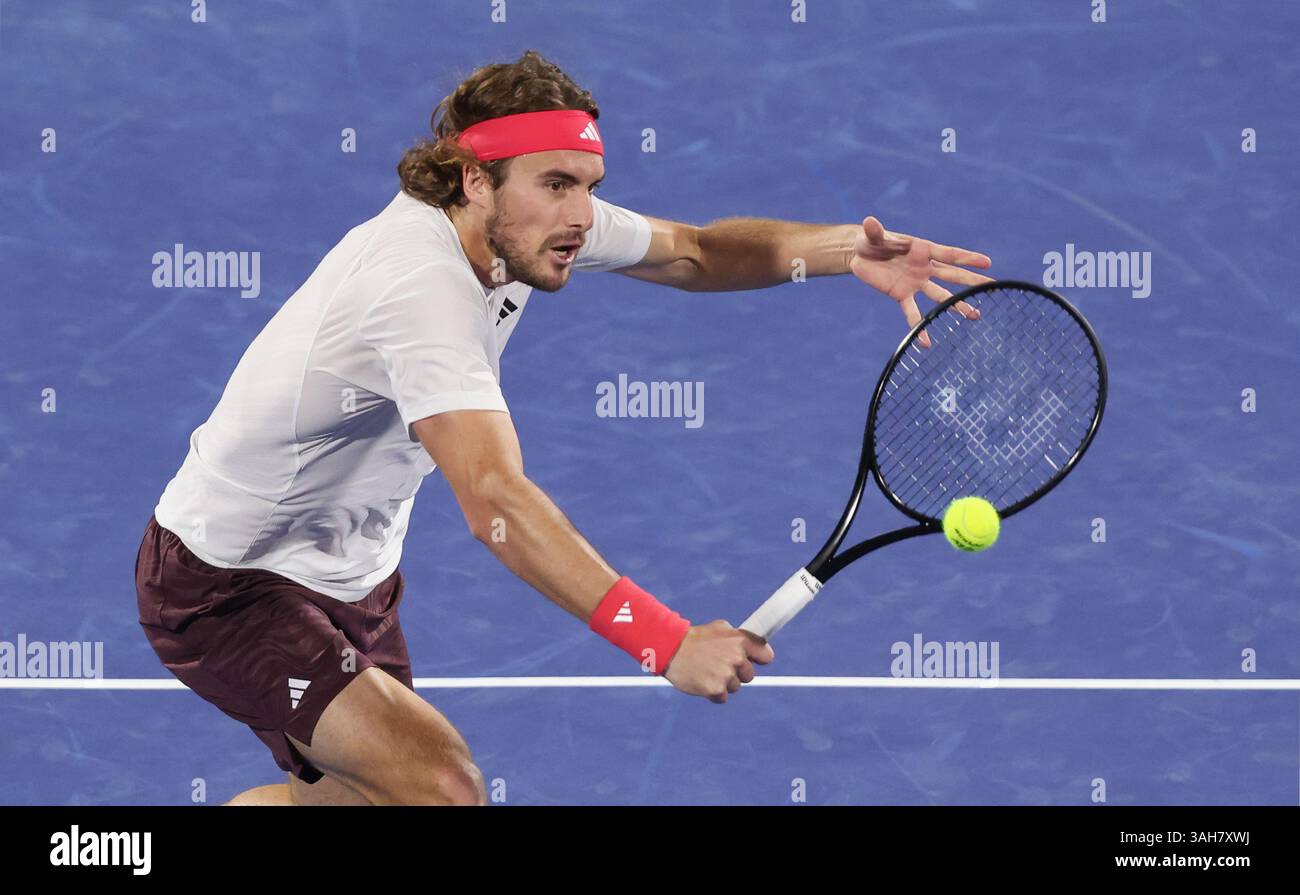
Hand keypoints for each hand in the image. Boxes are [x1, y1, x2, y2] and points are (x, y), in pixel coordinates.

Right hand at [664, 620, 773, 702]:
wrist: (671, 649)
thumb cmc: (694, 638)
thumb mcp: (719, 628)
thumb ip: (737, 637)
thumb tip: (753, 645)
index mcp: (741, 641)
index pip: (766, 656)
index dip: (758, 659)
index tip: (753, 661)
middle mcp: (737, 657)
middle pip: (749, 675)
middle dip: (736, 673)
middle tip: (718, 665)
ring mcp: (727, 675)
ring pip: (735, 687)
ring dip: (723, 683)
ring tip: (706, 671)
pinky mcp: (716, 689)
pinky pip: (722, 697)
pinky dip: (713, 693)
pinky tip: (702, 681)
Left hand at [849, 216, 993, 346]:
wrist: (860, 254)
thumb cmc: (870, 240)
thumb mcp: (871, 235)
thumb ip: (874, 231)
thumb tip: (868, 222)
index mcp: (922, 249)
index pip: (949, 254)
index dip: (967, 258)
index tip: (987, 262)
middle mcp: (924, 267)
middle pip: (953, 275)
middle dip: (972, 281)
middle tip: (993, 286)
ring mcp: (915, 282)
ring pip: (940, 296)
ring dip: (956, 306)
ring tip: (974, 315)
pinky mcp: (902, 295)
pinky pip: (913, 312)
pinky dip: (919, 326)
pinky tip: (927, 342)